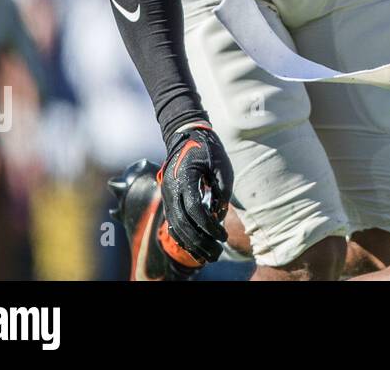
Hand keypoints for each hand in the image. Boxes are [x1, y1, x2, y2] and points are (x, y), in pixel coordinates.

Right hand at [158, 123, 232, 265]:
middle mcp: (170, 190)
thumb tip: (220, 214)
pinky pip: (172, 222)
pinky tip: (195, 246)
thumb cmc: (207, 149)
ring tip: (207, 255)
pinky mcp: (169, 198)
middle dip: (200, 241)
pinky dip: (182, 237)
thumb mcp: (221, 165)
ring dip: (190, 243)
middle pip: (182, 223)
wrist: (185, 135)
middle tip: (216, 253)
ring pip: (175, 226)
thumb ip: (222, 189)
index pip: (194, 210)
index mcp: (184, 179)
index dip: (209, 226)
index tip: (222, 235)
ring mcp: (167, 195)